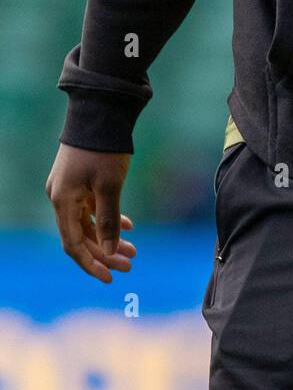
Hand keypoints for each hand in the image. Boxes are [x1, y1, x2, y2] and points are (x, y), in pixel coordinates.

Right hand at [45, 144, 135, 283]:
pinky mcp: (80, 179)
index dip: (91, 264)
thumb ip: (108, 220)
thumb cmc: (103, 149)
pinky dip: (108, 217)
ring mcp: (70, 188)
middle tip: (130, 264)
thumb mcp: (109, 186)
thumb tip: (108, 253)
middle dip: (105, 252)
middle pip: (82, 236)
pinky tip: (128, 225)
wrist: (101, 111)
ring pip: (88, 222)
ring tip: (133, 250)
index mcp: (62, 202)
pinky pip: (92, 207)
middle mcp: (61, 197)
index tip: (110, 278)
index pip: (74, 245)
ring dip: (109, 236)